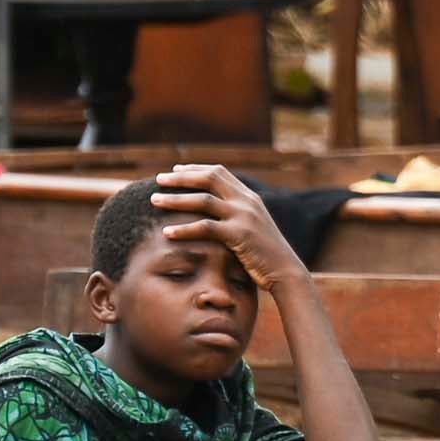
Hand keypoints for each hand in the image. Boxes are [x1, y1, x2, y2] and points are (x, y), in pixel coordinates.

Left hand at [152, 165, 301, 288]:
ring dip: (175, 199)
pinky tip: (167, 233)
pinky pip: (206, 227)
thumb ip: (236, 215)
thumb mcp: (252, 227)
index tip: (175, 170)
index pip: (219, 172)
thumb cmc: (265, 254)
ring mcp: (244, 216)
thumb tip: (213, 213)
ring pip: (203, 200)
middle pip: (209, 178)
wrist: (285, 271)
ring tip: (154, 201)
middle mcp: (247, 201)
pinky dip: (184, 229)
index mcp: (249, 197)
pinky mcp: (240, 235)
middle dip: (180, 177)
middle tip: (158, 180)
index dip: (194, 169)